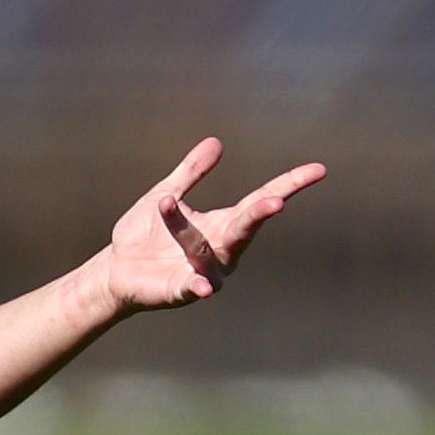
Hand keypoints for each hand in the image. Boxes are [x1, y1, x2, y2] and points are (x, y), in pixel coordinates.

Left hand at [102, 139, 324, 312]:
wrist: (115, 270)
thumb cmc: (143, 235)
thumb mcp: (166, 195)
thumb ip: (190, 173)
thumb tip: (217, 143)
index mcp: (223, 223)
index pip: (261, 200)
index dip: (290, 185)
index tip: (319, 170)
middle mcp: (220, 248)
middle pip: (247, 228)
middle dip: (260, 215)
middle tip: (277, 202)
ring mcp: (204, 272)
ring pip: (205, 249)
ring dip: (185, 230)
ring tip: (165, 205)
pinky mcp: (182, 292)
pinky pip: (194, 287)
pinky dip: (199, 286)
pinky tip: (205, 287)